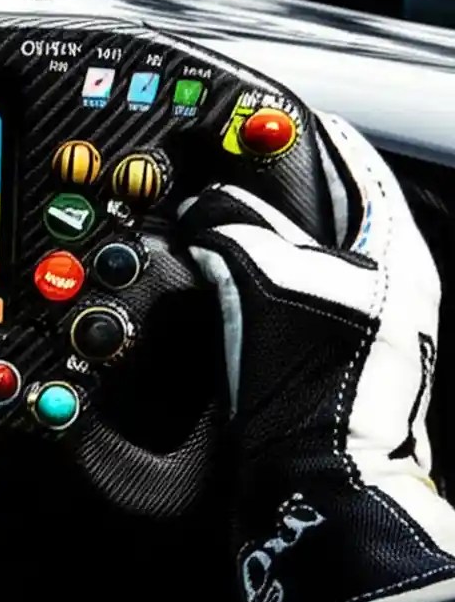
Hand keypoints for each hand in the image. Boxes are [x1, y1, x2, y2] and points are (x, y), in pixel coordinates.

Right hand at [177, 113, 454, 601]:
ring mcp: (366, 328)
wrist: (314, 481)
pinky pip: (289, 300)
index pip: (356, 167)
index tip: (267, 120)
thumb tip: (204, 207)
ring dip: (256, 239)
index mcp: (397, 255)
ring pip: (304, 259)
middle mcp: (392, 288)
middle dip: (271, 192)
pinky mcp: (330, 361)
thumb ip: (231, 225)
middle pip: (326, 214)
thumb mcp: (263, 278)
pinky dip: (254, 283)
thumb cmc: (312, 381)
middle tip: (224, 173)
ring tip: (212, 226)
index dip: (306, 136)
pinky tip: (220, 286)